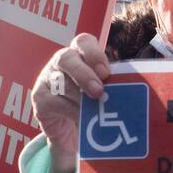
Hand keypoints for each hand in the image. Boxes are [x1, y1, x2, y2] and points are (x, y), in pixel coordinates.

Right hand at [30, 33, 108, 172]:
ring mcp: (48, 78)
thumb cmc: (93, 104)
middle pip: (66, 58)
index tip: (106, 73)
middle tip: (98, 91)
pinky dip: (69, 110)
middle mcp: (61, 62)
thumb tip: (132, 91)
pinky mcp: (40, 98)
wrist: (72, 130)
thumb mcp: (105, 92)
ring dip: (78, 96)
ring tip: (94, 111)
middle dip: (83, 74)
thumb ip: (114, 86)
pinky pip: (53, 101)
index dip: (94, 54)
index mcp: (80, 54)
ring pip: (60, 81)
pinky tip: (81, 119)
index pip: (83, 42)